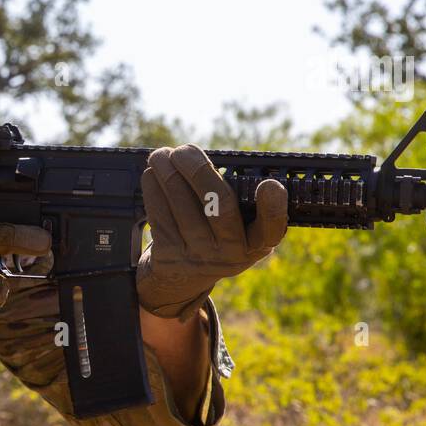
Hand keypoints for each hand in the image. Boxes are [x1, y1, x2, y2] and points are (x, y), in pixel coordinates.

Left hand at [137, 144, 287, 317]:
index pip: (271, 229)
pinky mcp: (169, 256)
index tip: (270, 185)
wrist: (184, 276)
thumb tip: (205, 159)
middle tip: (184, 150)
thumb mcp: (238, 228)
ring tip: (161, 155)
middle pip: (218, 206)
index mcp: (256, 244)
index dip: (273, 208)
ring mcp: (199, 257)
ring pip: (181, 204)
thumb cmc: (216, 235)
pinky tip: (152, 174)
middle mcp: (230, 254)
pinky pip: (158, 213)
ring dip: (167, 173)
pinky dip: (153, 188)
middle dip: (198, 170)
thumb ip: (237, 200)